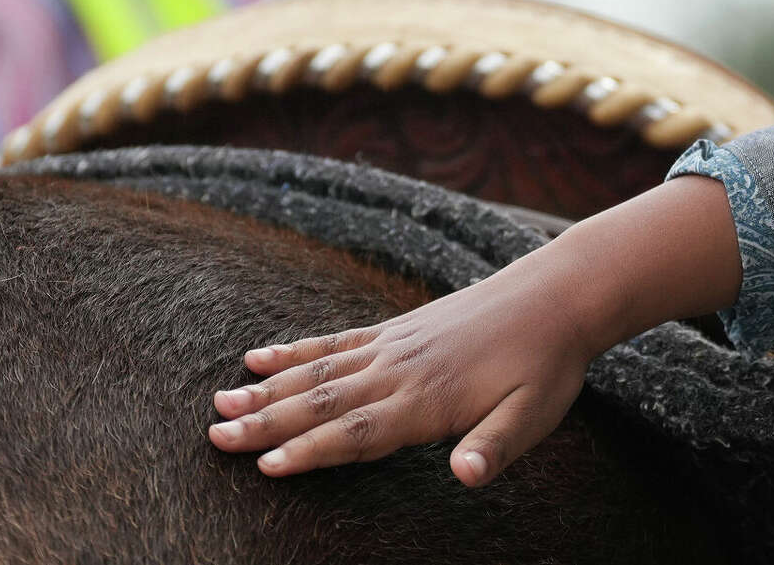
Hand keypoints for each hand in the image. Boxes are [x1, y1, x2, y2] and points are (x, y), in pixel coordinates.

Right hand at [207, 174, 739, 485]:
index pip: (358, 434)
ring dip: (269, 389)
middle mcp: (401, 371)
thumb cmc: (548, 365)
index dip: (310, 452)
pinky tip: (260, 355)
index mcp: (428, 401)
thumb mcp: (534, 415)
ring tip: (220, 404)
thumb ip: (494, 449)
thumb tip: (464, 478)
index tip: (264, 466)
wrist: (559, 295)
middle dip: (268, 423)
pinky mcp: (398, 329)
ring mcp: (395, 346)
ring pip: (320, 371)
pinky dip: (297, 350)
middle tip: (214, 439)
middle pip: (324, 402)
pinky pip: (337, 341)